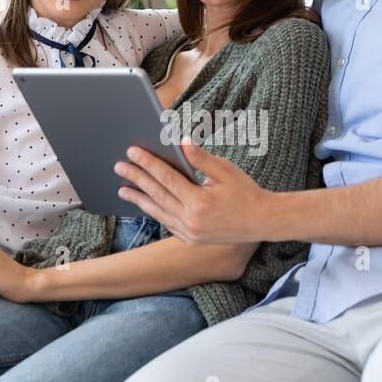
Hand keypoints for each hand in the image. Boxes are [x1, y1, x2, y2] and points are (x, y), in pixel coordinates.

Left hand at [114, 139, 269, 244]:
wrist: (262, 222)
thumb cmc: (246, 192)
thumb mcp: (226, 171)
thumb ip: (201, 158)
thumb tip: (181, 142)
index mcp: (199, 202)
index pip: (166, 178)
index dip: (148, 163)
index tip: (132, 152)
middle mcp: (191, 221)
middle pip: (157, 195)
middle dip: (136, 178)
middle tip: (119, 166)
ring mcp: (189, 233)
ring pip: (158, 212)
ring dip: (139, 199)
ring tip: (122, 188)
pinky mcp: (191, 240)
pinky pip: (166, 223)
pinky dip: (154, 211)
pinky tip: (145, 203)